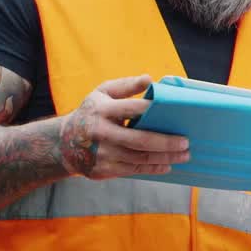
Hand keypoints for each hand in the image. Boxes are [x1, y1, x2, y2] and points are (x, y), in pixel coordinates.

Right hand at [59, 75, 189, 178]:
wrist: (64, 143)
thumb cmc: (91, 113)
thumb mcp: (102, 93)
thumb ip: (125, 85)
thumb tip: (149, 79)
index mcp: (101, 110)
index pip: (131, 108)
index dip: (152, 110)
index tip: (174, 113)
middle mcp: (101, 133)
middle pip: (140, 140)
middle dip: (167, 143)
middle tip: (186, 142)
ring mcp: (102, 154)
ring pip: (140, 159)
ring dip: (165, 158)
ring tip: (184, 155)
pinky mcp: (103, 170)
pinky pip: (134, 170)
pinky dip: (153, 168)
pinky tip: (167, 165)